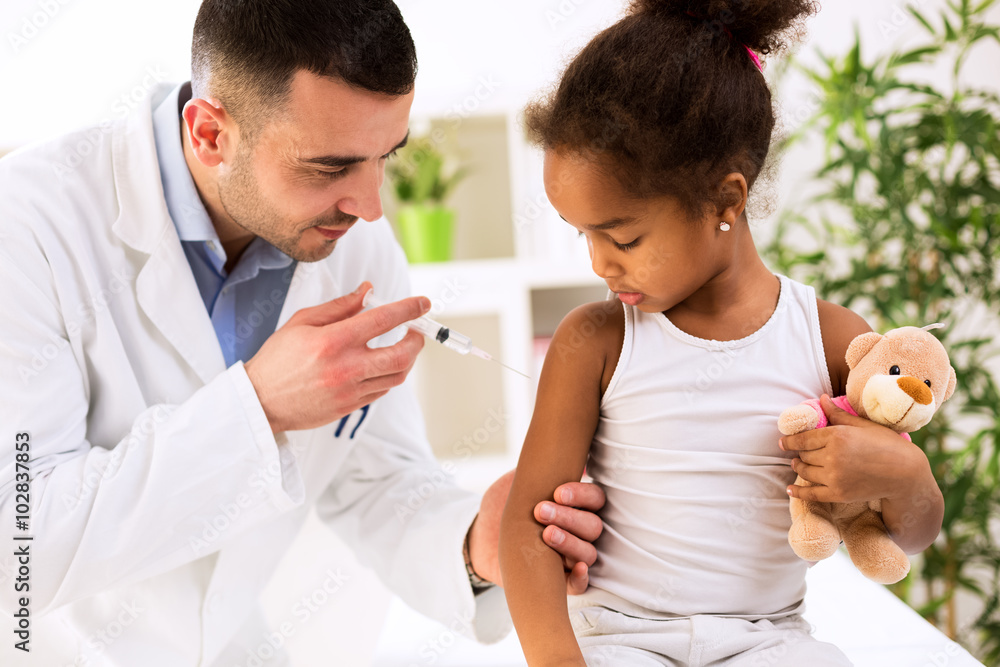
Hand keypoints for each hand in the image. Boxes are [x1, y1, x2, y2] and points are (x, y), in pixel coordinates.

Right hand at [244, 282, 427, 432]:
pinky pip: (382, 390)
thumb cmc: (278, 359)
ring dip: (407, 359)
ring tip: (402, 346)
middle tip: (417, 331)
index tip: (423, 303)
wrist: (261, 402)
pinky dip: (389, 375)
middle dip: (417, 341)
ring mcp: (350, 391)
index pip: (382, 320)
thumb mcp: (302, 322)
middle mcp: (346, 368)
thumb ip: (340, 306)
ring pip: (397, 376)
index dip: (409, 309)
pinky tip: (382, 365)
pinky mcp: (350, 407)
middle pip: (401, 355)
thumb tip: (368, 291)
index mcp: (333, 341)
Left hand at [468, 470, 604, 594]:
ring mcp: (571, 556)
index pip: (595, 499)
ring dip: (571, 543)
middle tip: (541, 511)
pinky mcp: (560, 580)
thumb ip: (537, 468)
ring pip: (588, 552)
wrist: (479, 537)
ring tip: (546, 534)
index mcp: (575, 505)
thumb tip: (559, 449)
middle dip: (569, 517)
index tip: (558, 492)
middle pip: (593, 525)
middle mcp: (579, 531)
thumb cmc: (503, 505)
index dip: (581, 495)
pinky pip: (580, 584)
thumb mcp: (517, 483)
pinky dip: (580, 577)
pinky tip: (574, 568)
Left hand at [780, 394, 927, 503]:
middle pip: (804, 455)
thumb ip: (838, 414)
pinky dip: (798, 492)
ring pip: (805, 471)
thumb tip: (821, 398)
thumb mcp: (863, 425)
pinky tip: (790, 489)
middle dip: (799, 453)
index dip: (790, 440)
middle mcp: (832, 456)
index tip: (783, 442)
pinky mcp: (838, 494)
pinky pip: (811, 494)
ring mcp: (835, 476)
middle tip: (796, 453)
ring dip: (798, 467)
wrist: (906, 475)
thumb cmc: (888, 445)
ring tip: (797, 464)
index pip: (803, 438)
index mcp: (837, 436)